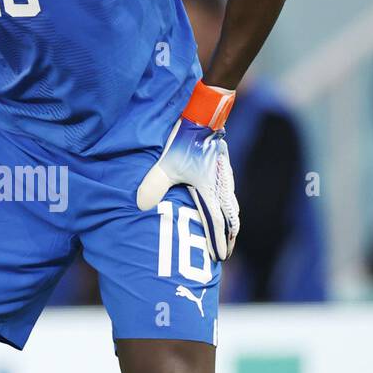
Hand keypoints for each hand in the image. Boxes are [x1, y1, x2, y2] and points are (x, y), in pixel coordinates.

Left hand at [136, 82, 238, 260]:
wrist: (204, 115)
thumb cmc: (186, 141)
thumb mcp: (167, 164)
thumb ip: (154, 184)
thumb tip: (140, 205)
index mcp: (210, 191)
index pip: (217, 223)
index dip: (218, 242)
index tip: (220, 258)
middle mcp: (221, 187)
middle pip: (229, 219)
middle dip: (228, 237)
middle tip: (226, 252)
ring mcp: (224, 178)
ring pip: (231, 206)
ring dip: (230, 223)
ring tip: (228, 235)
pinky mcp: (221, 169)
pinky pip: (228, 194)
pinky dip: (228, 207)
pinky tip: (222, 206)